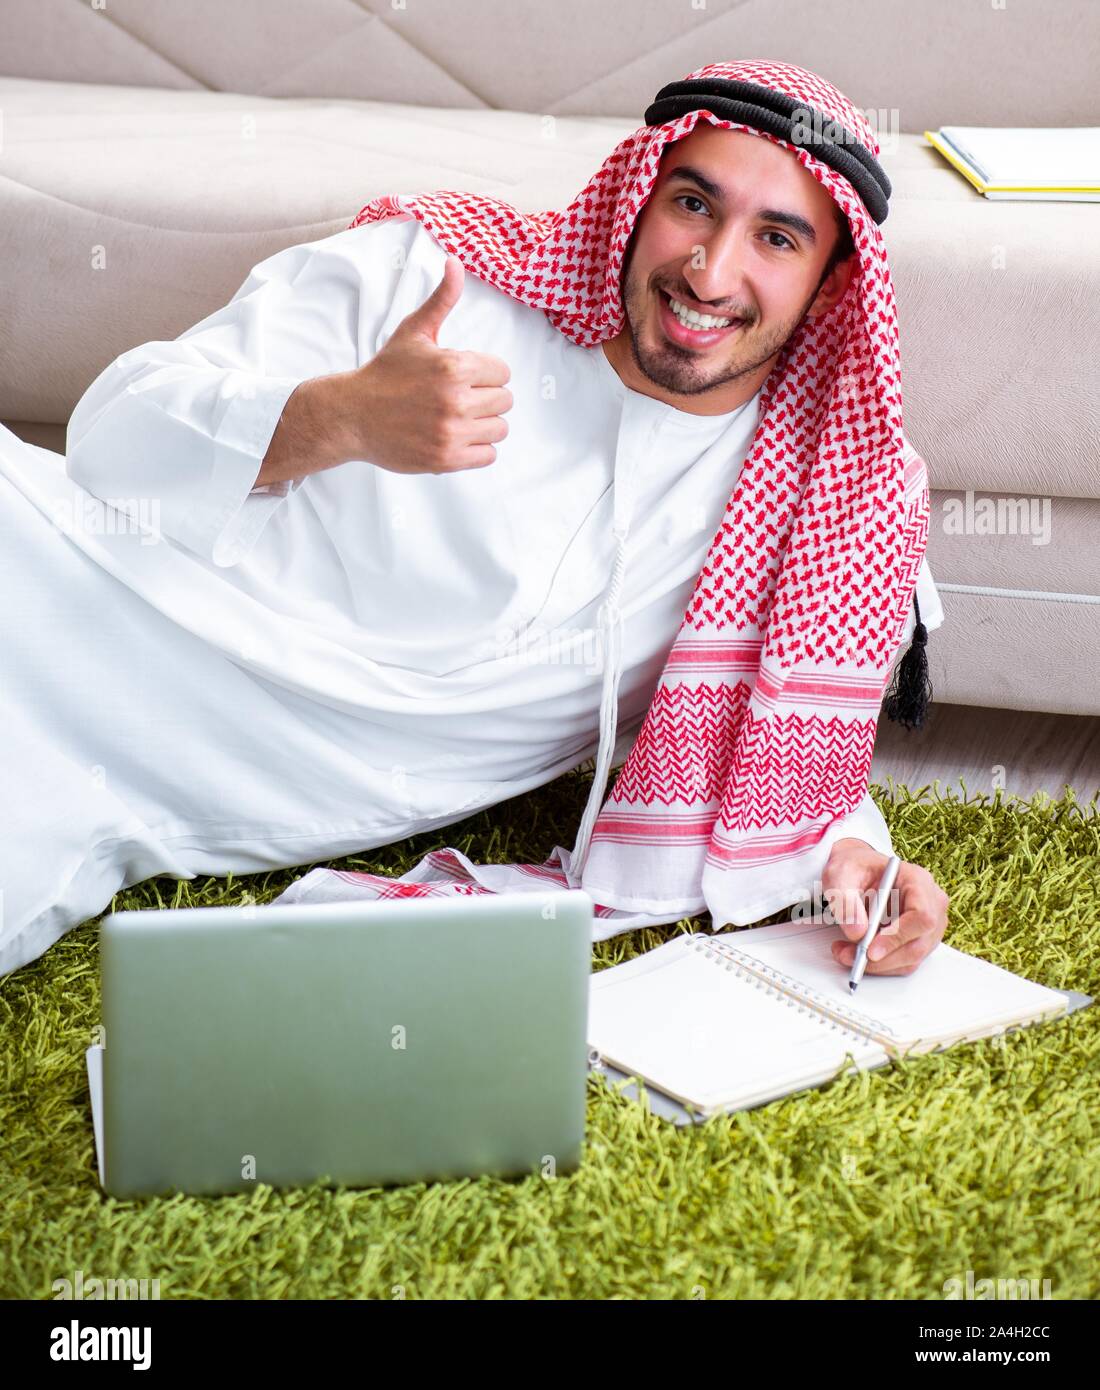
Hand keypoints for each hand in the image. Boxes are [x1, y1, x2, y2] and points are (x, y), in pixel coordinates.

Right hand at [343, 254, 512, 474]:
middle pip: (504, 400)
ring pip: (500, 429)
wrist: (352, 415)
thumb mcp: (414, 332)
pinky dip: (478, 449)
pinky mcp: (446, 459)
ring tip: (460, 418)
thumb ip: (442, 299)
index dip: (486, 373)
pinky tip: (458, 437)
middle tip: (460, 398)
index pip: (503, 372)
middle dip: (486, 397)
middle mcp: (455, 401)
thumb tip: (455, 262)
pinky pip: (488, 455)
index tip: (465, 377)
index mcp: (454, 367)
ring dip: (484, 424)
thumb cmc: (385, 372)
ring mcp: (451, 432)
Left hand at [821, 837, 948, 977]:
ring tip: (845, 952)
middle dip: (881, 958)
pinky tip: (856, 953)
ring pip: (911, 957)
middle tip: (849, 956)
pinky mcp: (918, 939)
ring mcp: (929, 924)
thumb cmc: (855, 868)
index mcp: (918, 881)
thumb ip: (846, 901)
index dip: (898, 936)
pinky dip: (880, 964)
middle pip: (918, 943)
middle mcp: (931, 903)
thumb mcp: (840, 875)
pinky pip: (904, 961)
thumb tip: (857, 933)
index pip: (921, 915)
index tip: (871, 949)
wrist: (857, 871)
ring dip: (877, 964)